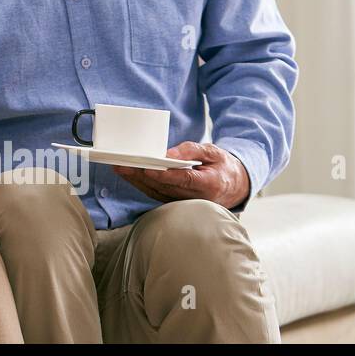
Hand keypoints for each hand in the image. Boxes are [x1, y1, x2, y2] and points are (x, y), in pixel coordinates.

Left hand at [112, 141, 250, 208]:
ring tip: (120, 168)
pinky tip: (129, 175)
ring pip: (158, 193)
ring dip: (137, 181)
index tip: (148, 168)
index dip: (165, 175)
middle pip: (165, 187)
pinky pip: (157, 195)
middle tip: (123, 164)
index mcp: (210, 185)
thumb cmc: (222, 166)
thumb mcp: (214, 152)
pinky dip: (142, 185)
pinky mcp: (178, 204)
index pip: (184, 180)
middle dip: (142, 175)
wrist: (234, 186)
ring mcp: (187, 205)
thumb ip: (192, 150)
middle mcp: (197, 199)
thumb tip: (169, 153)